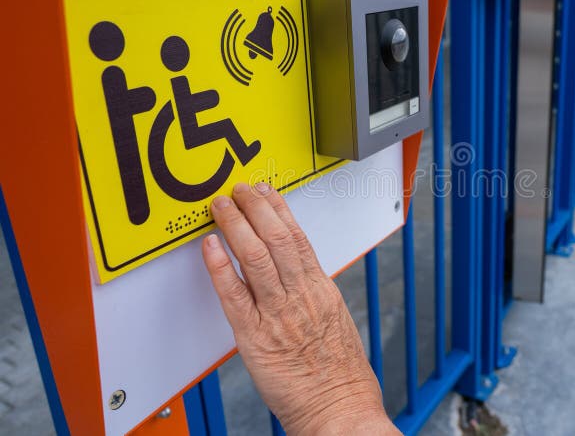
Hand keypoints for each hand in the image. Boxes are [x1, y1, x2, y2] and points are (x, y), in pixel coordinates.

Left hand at [201, 182, 397, 434]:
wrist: (339, 409)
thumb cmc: (340, 374)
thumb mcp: (335, 323)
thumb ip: (314, 296)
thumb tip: (298, 277)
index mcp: (321, 290)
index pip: (299, 239)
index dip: (280, 211)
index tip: (267, 193)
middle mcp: (301, 296)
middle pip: (278, 239)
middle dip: (257, 209)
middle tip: (239, 189)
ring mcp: (278, 315)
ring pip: (258, 258)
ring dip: (238, 226)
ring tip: (222, 206)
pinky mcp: (256, 338)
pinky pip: (235, 296)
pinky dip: (221, 269)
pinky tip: (211, 248)